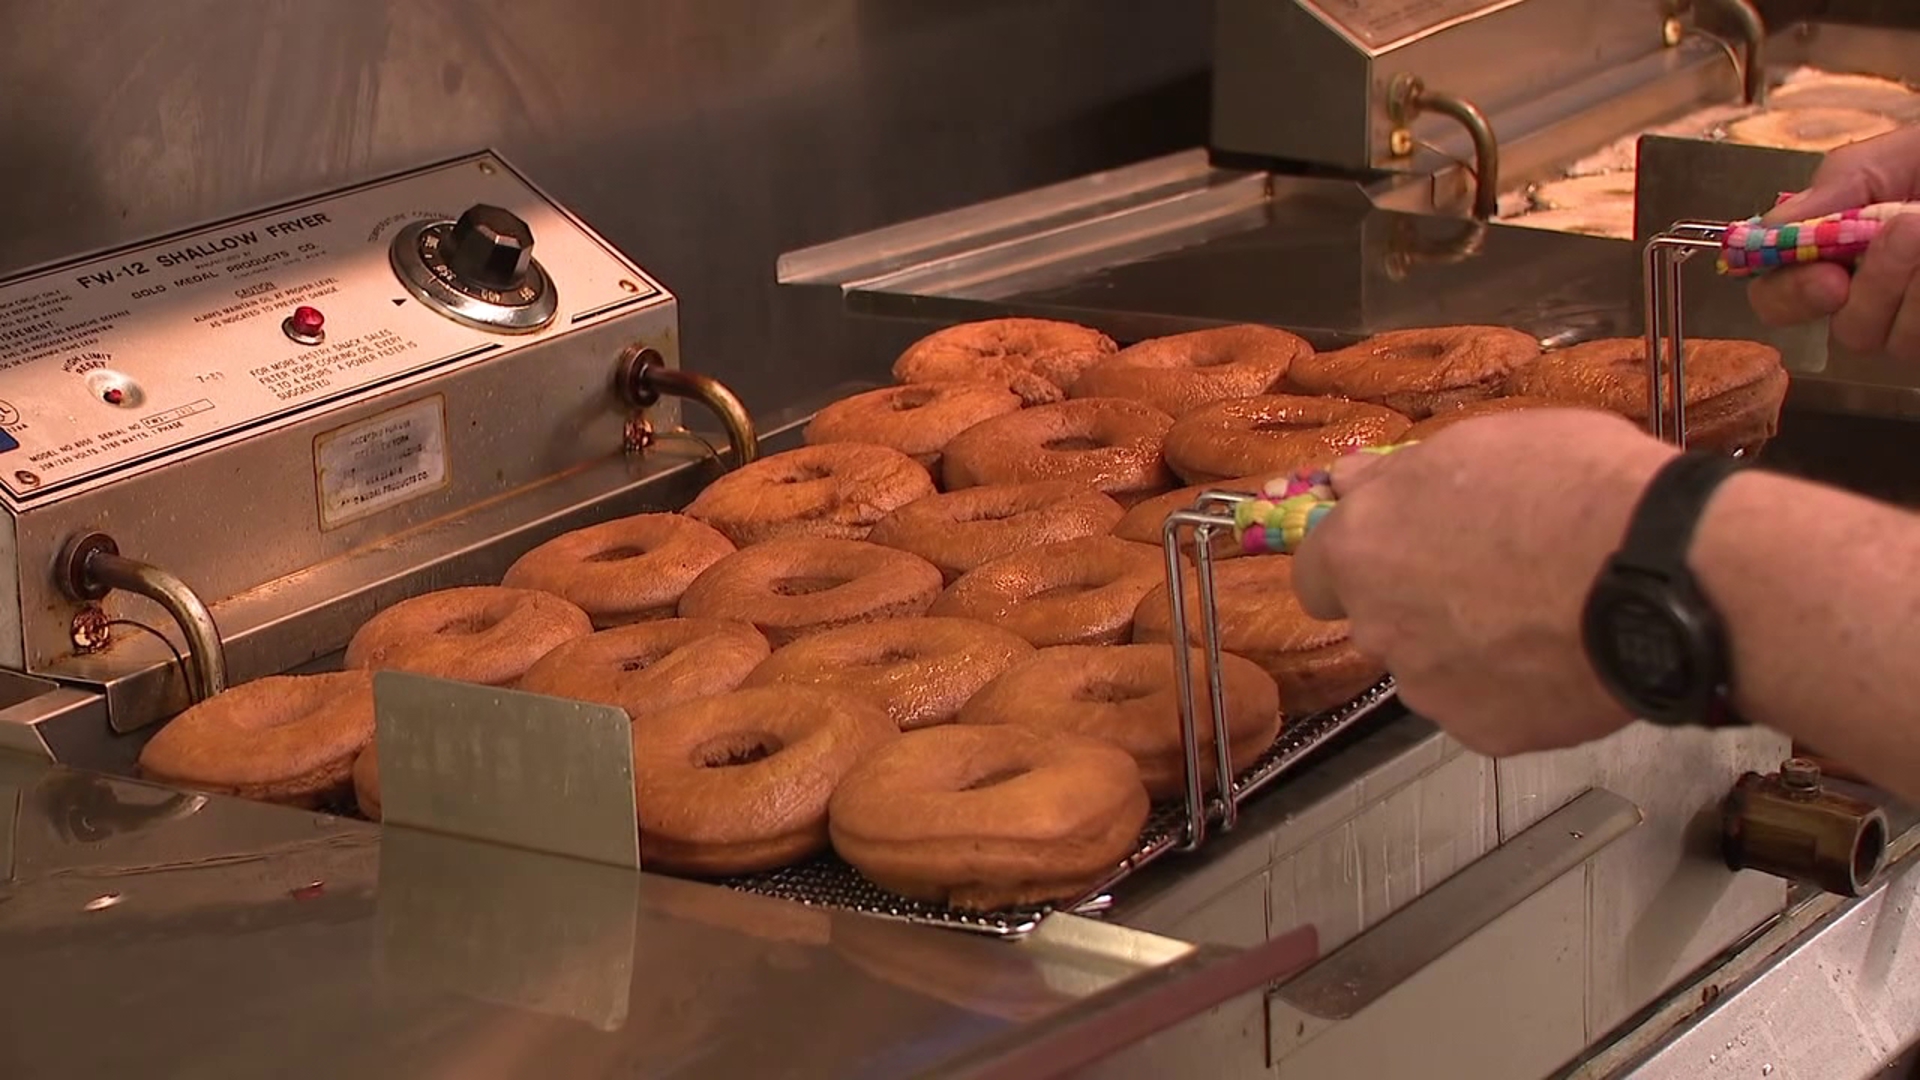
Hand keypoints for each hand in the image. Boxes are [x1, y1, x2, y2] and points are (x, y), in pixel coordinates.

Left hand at [1291, 410, 1673, 757]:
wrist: (1660, 574)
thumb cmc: (1573, 487)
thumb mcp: (1477, 443)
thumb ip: (1398, 476)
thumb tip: (1350, 484)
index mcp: (1361, 549)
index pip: (1314, 571)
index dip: (1353, 559)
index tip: (1393, 548)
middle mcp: (1378, 626)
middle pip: (1378, 619)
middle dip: (1416, 601)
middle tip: (1488, 574)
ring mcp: (1428, 687)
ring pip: (1430, 666)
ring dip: (1464, 645)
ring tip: (1539, 613)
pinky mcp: (1483, 732)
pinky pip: (1484, 705)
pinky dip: (1513, 686)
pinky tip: (1561, 653)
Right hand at [1748, 125, 1919, 360]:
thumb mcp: (1892, 155)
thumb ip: (1833, 188)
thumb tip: (1768, 229)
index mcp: (1837, 255)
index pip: (1779, 298)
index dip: (1791, 295)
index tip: (1829, 278)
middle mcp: (1872, 299)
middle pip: (1849, 330)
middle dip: (1879, 285)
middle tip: (1911, 232)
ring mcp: (1916, 325)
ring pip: (1900, 340)